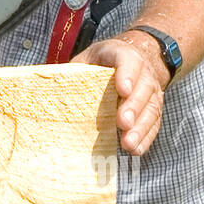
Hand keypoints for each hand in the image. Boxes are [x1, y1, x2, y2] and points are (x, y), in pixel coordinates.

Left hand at [71, 33, 168, 155]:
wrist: (132, 59)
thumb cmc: (102, 62)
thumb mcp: (87, 59)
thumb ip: (75, 72)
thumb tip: (49, 91)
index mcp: (123, 55)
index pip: (128, 62)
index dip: (126, 75)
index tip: (122, 89)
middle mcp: (143, 73)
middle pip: (143, 89)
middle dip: (133, 107)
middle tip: (123, 123)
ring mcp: (152, 91)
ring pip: (151, 108)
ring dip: (140, 128)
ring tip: (128, 143)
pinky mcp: (153, 108)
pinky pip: (154, 123)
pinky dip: (146, 137)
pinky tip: (136, 149)